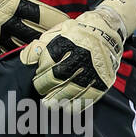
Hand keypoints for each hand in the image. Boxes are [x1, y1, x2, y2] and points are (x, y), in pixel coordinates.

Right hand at [0, 0, 66, 52]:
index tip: (72, 23)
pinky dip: (19, 57)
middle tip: (68, 41)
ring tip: (54, 53)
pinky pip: (6, 54)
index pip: (44, 16)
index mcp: (13, 3)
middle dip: (53, 38)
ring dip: (38, 50)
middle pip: (36, 34)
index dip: (60, 21)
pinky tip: (31, 60)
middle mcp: (7, 22)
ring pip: (23, 47)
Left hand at [20, 0, 135, 104]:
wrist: (109, 30)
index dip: (40, 70)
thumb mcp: (60, 30)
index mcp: (70, 41)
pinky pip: (87, 98)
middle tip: (40, 89)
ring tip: (48, 103)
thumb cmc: (79, 32)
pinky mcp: (103, 81)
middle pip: (58, 76)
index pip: (48, 60)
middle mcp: (82, 55)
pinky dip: (74, 105)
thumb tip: (26, 58)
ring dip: (56, 99)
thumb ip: (42, 43)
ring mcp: (94, 69)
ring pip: (71, 90)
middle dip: (44, 86)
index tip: (37, 75)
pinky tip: (65, 107)